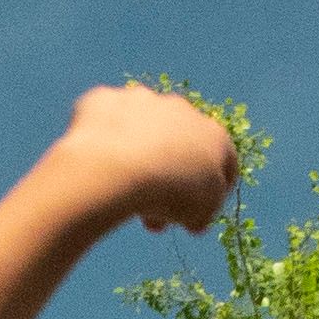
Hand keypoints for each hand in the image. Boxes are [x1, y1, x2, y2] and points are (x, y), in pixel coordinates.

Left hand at [57, 80, 238, 235]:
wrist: (119, 166)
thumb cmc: (170, 192)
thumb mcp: (201, 213)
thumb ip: (204, 210)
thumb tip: (195, 216)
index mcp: (214, 134)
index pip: (223, 162)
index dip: (212, 192)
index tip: (194, 216)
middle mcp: (181, 109)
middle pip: (177, 147)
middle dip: (168, 180)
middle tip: (151, 218)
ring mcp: (141, 100)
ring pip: (141, 131)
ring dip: (136, 158)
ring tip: (121, 196)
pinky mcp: (104, 100)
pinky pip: (105, 122)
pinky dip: (102, 141)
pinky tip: (96, 166)